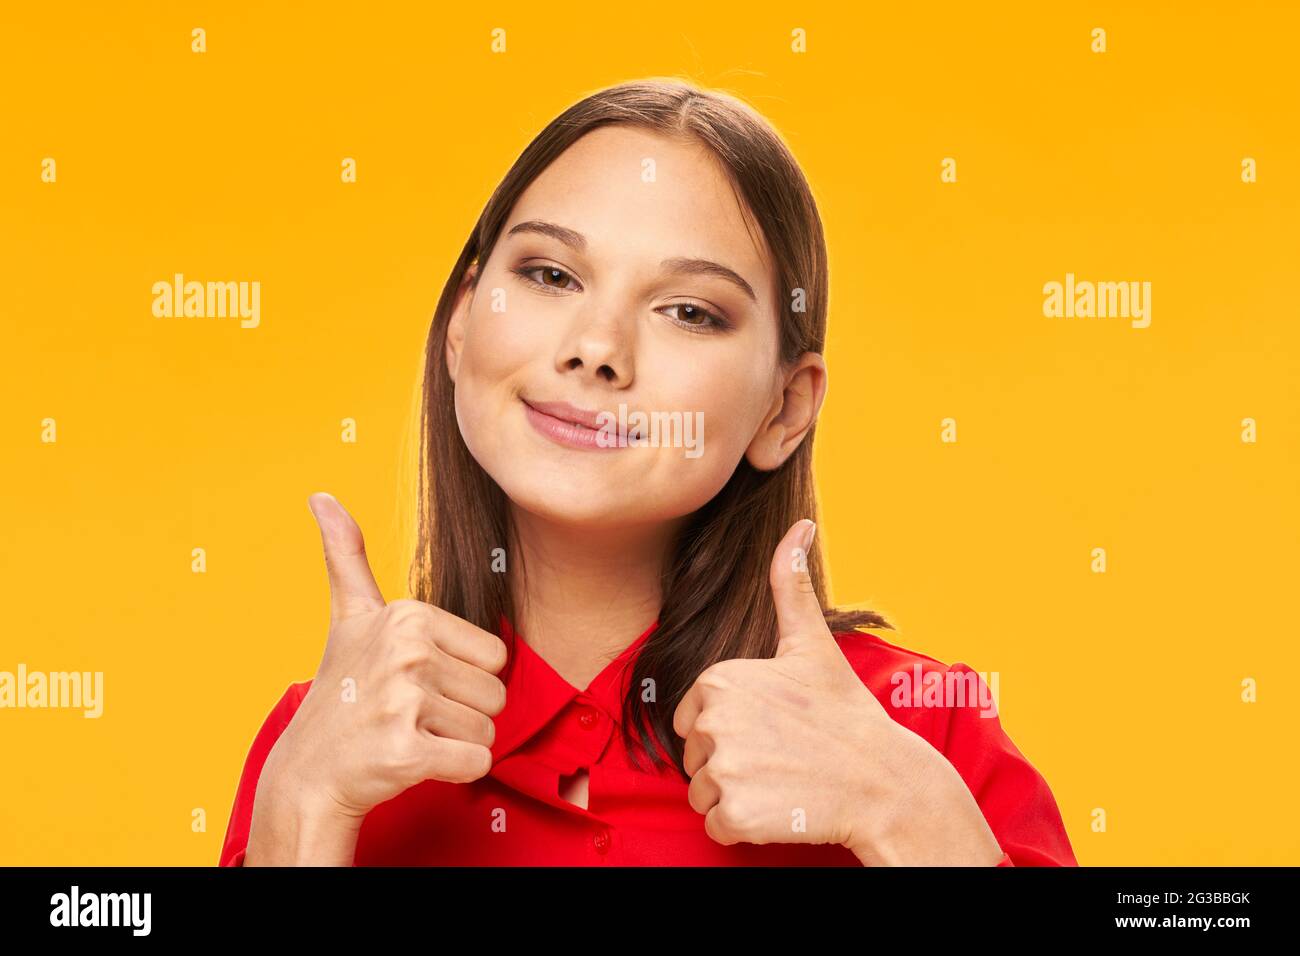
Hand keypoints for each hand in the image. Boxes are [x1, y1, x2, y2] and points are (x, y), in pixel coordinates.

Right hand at [262, 492, 508, 823]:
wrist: (308, 774)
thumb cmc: (342, 692)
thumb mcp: (348, 618)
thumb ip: (347, 557)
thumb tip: (322, 496)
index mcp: (407, 615)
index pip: (495, 655)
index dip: (464, 677)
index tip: (416, 682)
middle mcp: (406, 651)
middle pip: (496, 694)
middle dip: (462, 714)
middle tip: (411, 716)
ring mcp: (404, 702)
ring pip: (488, 730)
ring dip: (456, 744)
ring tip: (408, 736)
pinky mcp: (406, 751)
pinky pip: (476, 762)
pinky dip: (454, 771)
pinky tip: (412, 762)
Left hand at [672, 519, 1003, 864]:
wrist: (883, 782)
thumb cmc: (844, 712)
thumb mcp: (812, 644)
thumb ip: (791, 584)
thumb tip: (798, 524)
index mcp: (720, 679)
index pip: (692, 716)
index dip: (730, 727)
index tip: (771, 728)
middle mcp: (714, 721)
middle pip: (695, 755)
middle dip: (731, 762)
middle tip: (780, 755)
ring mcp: (724, 769)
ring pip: (702, 792)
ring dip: (735, 795)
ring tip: (781, 780)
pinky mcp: (735, 814)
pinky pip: (715, 825)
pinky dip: (742, 826)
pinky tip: (779, 806)